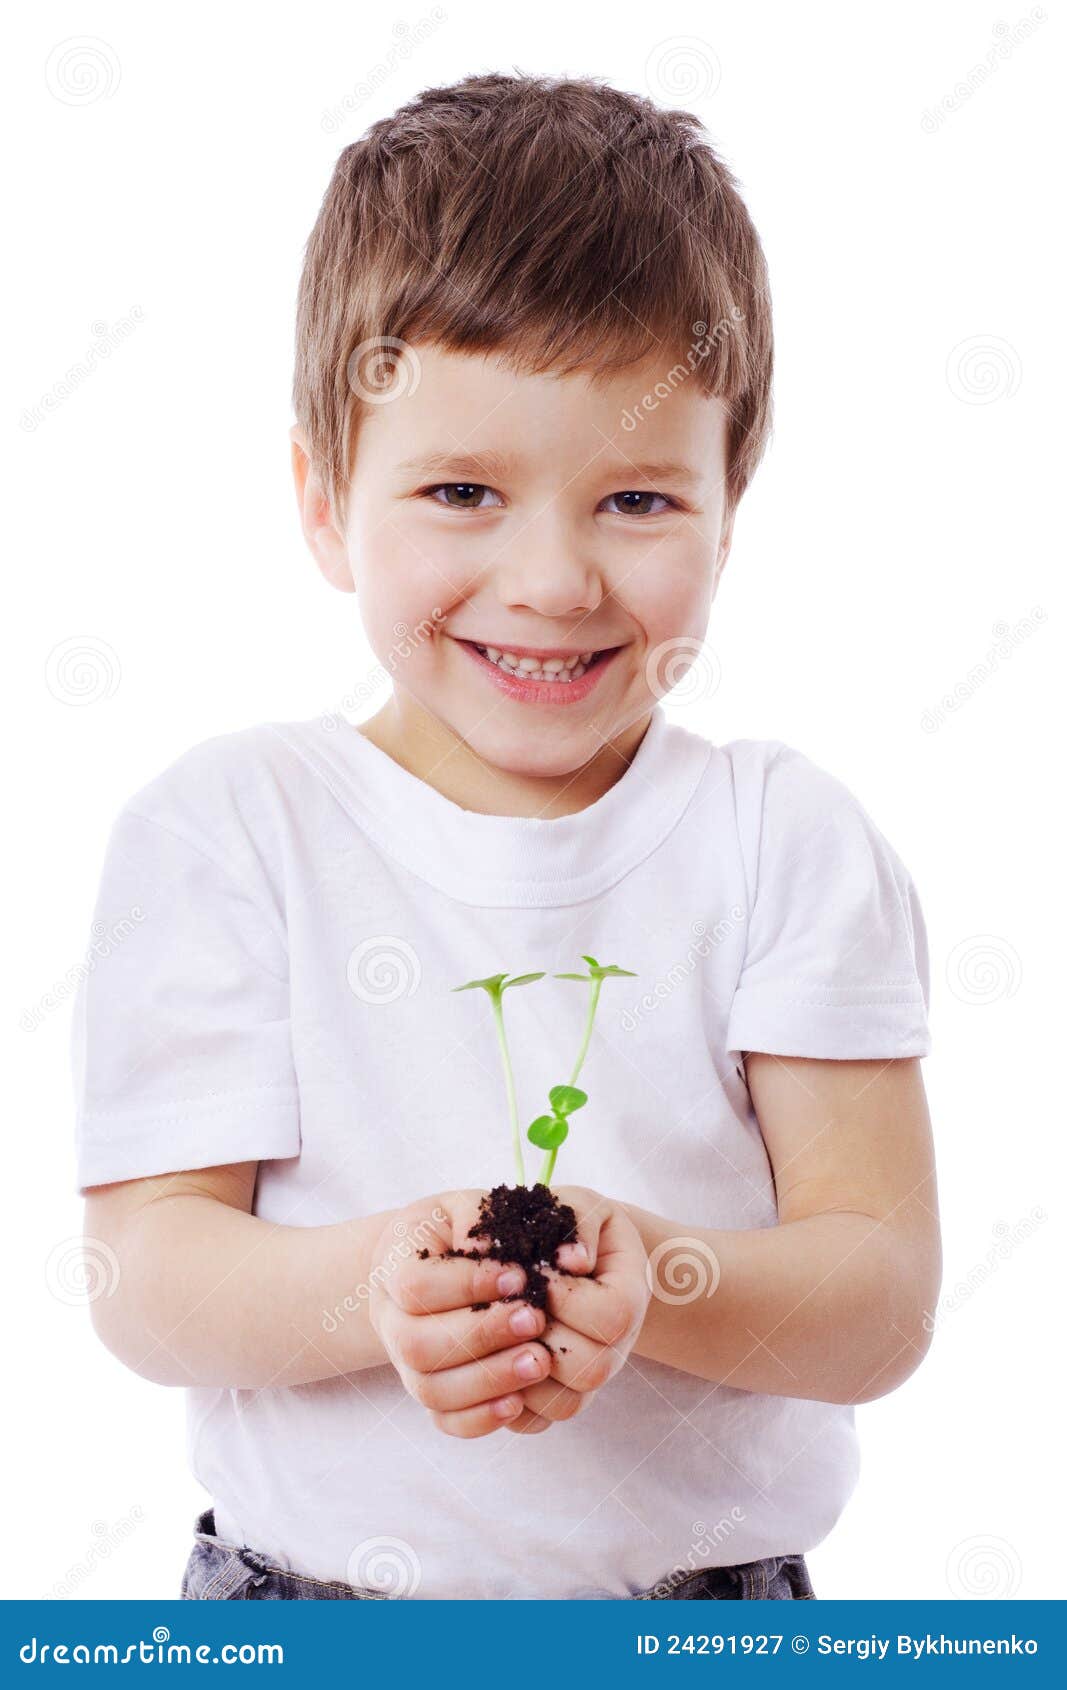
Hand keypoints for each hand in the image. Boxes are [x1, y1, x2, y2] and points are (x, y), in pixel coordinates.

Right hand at [368, 1191, 554, 1437]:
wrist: (438, 1262)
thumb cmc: (462, 1228)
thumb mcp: (470, 1206)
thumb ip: (484, 1220)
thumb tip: (498, 1255)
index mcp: (393, 1263)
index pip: (415, 1285)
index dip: (468, 1284)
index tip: (519, 1275)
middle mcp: (390, 1319)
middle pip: (417, 1345)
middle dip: (481, 1335)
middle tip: (535, 1320)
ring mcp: (406, 1362)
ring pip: (432, 1391)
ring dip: (489, 1379)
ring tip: (541, 1361)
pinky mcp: (432, 1392)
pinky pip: (446, 1421)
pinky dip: (480, 1419)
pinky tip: (519, 1403)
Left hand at [506, 1185, 650, 1433]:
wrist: (569, 1258)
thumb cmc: (568, 1228)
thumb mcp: (579, 1206)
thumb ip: (578, 1220)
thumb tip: (572, 1258)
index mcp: (629, 1296)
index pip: (612, 1316)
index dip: (566, 1295)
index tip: (531, 1268)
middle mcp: (616, 1348)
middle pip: (592, 1368)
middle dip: (538, 1332)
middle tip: (506, 1303)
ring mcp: (587, 1382)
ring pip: (563, 1404)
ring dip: (519, 1369)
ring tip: (493, 1329)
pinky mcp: (554, 1401)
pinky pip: (535, 1422)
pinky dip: (507, 1400)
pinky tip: (485, 1359)